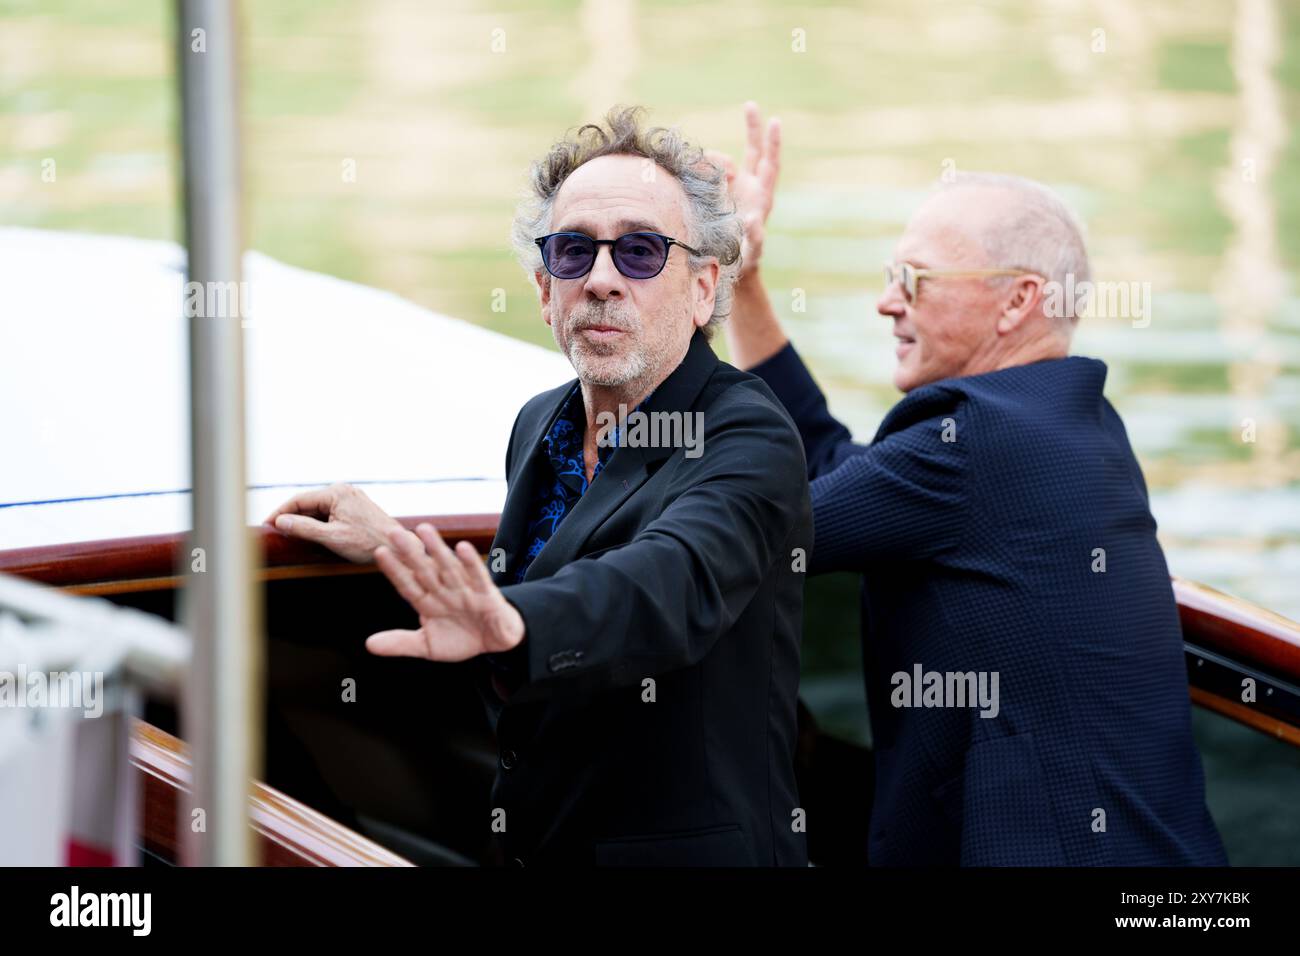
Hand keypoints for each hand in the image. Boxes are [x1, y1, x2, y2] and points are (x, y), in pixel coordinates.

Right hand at [264, 482, 401, 562]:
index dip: (280, 513)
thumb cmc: (368, 543)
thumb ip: (305, 528)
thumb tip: (280, 522)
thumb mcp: (332, 537)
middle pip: (308, 503)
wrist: (398, 547)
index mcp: (337, 493)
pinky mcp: (355, 506)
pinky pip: (329, 512)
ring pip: (318, 508)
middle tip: (273, 531)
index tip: (265, 524)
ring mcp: (350, 497)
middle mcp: (343, 490)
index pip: (299, 500)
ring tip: (288, 534)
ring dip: (304, 520)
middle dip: (290, 517)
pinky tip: (310, 533)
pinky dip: (317, 522)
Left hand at [366, 524, 525, 661]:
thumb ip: (400, 643)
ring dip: (437, 549)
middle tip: (394, 532)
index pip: (408, 585)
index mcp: (428, 603)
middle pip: (425, 571)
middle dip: (410, 553)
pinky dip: (471, 563)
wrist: (496, 643)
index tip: (380, 552)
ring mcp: (465, 591)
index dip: (395, 570)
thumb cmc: (462, 639)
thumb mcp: (427, 646)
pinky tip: (462, 547)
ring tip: (424, 530)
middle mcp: (444, 592)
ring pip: (448, 568)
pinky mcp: (486, 594)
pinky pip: (478, 577)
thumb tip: (369, 645)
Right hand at [705, 101, 780, 278]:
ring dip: (716, 161)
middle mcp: (751, 186)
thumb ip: (755, 236)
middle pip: (754, 150)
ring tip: (711, 174)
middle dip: (753, 128)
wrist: (734, 260)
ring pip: (727, 160)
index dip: (773, 143)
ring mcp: (734, 186)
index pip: (770, 163)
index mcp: (762, 196)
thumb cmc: (747, 258)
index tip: (774, 121)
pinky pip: (710, 171)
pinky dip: (704, 167)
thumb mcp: (752, 249)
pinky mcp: (718, 190)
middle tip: (751, 104)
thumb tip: (753, 220)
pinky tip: (693, 170)